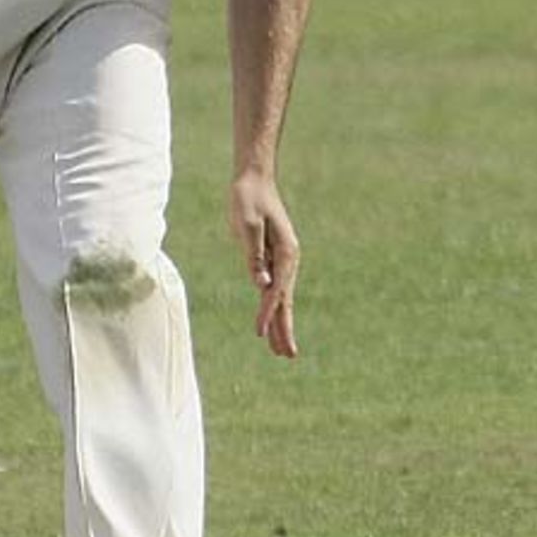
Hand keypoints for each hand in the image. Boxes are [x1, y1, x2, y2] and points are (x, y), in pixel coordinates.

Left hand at [228, 169, 300, 359]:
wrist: (254, 180)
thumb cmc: (248, 199)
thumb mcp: (247, 225)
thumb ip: (254, 256)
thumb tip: (261, 284)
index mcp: (286, 253)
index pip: (275, 291)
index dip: (267, 313)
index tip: (259, 334)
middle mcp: (289, 259)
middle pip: (285, 300)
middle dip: (284, 329)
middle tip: (287, 356)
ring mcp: (282, 259)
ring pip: (281, 298)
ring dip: (281, 323)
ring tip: (282, 350)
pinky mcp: (273, 257)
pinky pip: (274, 288)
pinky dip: (273, 307)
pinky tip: (272, 321)